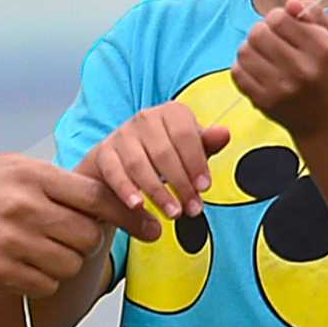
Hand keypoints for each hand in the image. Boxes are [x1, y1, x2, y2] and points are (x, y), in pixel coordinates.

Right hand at [0, 143, 151, 296]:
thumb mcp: (14, 169)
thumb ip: (58, 185)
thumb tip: (107, 203)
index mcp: (33, 177)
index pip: (98, 198)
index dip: (131, 215)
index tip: (152, 227)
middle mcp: (25, 208)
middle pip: (87, 237)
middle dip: (85, 243)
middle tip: (64, 238)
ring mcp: (10, 242)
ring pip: (69, 266)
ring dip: (62, 264)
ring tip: (36, 251)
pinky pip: (43, 285)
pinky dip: (40, 281)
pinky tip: (20, 265)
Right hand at [78, 104, 231, 221]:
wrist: (123, 161)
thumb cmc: (163, 155)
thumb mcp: (189, 150)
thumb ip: (206, 145)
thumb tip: (224, 134)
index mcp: (170, 113)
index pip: (185, 134)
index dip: (196, 163)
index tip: (204, 188)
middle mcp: (144, 119)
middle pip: (164, 152)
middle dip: (180, 184)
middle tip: (192, 209)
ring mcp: (121, 135)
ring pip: (140, 164)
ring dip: (158, 192)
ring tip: (173, 213)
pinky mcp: (103, 153)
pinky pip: (115, 173)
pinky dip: (127, 190)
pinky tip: (138, 205)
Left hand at [231, 0, 327, 135]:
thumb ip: (315, 13)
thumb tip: (290, 3)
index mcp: (321, 49)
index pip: (278, 18)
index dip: (276, 17)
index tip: (281, 26)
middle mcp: (302, 69)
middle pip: (258, 33)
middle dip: (262, 32)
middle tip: (272, 41)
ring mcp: (281, 88)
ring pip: (244, 51)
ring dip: (250, 48)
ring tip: (264, 55)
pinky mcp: (264, 102)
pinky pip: (237, 73)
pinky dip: (243, 67)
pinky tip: (258, 70)